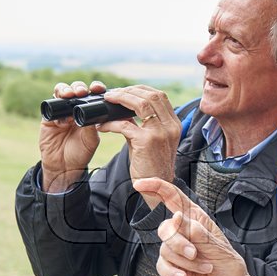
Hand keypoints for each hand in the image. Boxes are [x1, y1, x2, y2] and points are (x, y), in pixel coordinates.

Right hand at [39, 80, 104, 191]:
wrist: (64, 167)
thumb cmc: (81, 153)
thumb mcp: (91, 140)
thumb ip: (91, 126)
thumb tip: (92, 112)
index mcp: (90, 112)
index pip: (93, 95)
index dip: (95, 89)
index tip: (98, 89)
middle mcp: (75, 109)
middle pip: (76, 90)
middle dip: (79, 87)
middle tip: (82, 92)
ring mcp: (61, 112)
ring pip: (61, 92)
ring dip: (65, 90)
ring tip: (70, 95)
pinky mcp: (48, 118)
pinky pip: (50, 107)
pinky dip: (56, 107)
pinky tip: (62, 118)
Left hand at [99, 86, 181, 208]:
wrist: (155, 186)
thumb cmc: (151, 163)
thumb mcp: (151, 139)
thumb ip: (142, 123)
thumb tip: (123, 108)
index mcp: (174, 124)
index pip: (160, 96)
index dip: (140, 89)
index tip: (124, 91)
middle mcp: (170, 126)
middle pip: (151, 95)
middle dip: (128, 91)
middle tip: (111, 95)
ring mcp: (160, 133)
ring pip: (140, 104)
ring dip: (120, 99)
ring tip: (106, 101)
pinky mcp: (147, 142)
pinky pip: (125, 124)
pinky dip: (111, 123)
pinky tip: (102, 125)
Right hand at [133, 177, 272, 275]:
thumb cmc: (228, 263)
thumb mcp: (218, 245)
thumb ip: (197, 232)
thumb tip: (178, 217)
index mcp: (195, 219)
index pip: (173, 198)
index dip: (156, 188)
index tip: (139, 184)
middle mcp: (182, 232)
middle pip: (165, 228)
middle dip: (179, 243)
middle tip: (196, 253)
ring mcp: (174, 249)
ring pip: (165, 249)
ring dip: (187, 262)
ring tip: (205, 267)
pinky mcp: (170, 266)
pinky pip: (162, 266)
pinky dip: (174, 272)